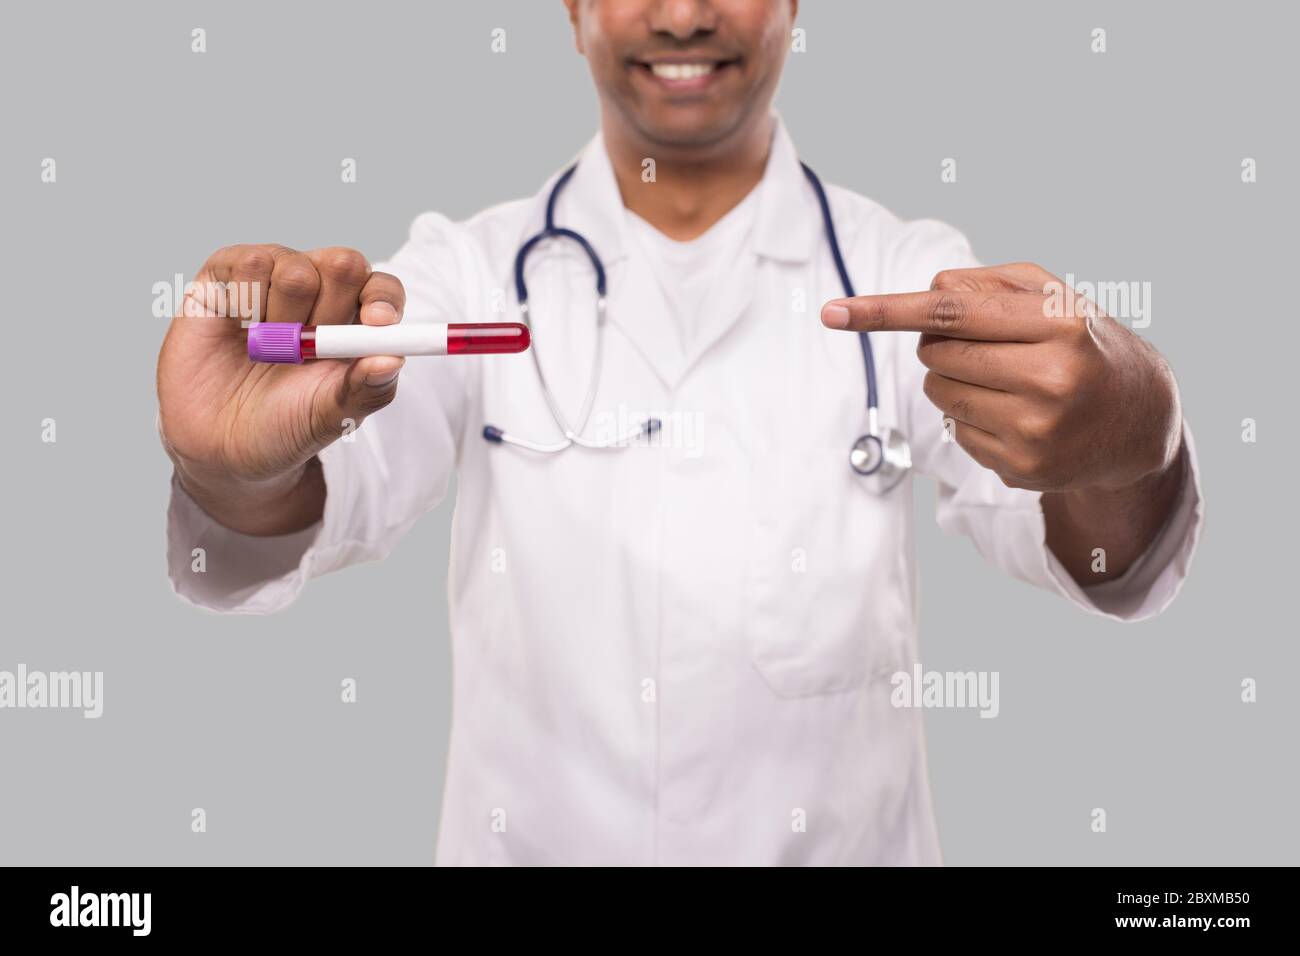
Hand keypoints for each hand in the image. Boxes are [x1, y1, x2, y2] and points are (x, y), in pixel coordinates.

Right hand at [157, 244, 405, 530]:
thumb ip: (367, 389)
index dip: (382, 298)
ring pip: (295, 267)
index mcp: (353, 323)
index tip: (377, 322)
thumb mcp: (332, 417)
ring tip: (265, 350)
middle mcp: (318, 293)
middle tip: (307, 350)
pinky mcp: (227, 275)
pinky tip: (238, 328)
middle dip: (330, 307)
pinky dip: (247, 300)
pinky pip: (250, 263)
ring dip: (282, 316)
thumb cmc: (284, 426)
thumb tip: (394, 359)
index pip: (381, 288)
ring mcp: (273, 280)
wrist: (218, 446)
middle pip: (344, 264)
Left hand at [820, 262, 1182, 492]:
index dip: (885, 311)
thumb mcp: (1051, 296)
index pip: (949, 311)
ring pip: (938, 396)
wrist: (1139, 419)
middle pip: (935, 353)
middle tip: (986, 346)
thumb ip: (986, 284)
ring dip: (952, 382)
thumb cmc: (1081, 342)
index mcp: (1059, 325)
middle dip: (943, 344)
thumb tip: (924, 293)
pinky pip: (955, 434)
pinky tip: (1015, 416)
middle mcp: (1050, 380)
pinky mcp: (1022, 470)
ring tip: (1003, 380)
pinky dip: (971, 419)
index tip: (832, 313)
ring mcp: (1036, 432)